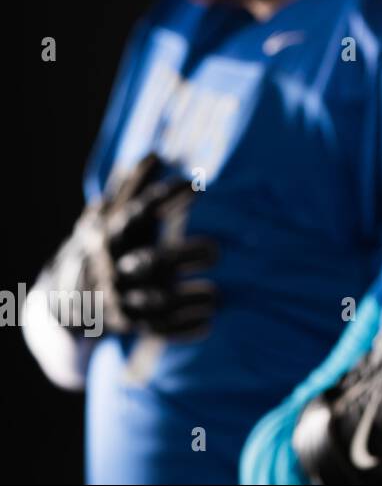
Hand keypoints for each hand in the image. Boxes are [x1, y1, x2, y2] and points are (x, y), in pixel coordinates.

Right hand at [74, 153, 218, 336]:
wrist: (61, 303)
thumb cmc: (102, 249)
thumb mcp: (109, 220)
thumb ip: (130, 190)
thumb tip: (153, 155)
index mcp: (109, 237)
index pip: (137, 213)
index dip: (164, 196)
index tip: (197, 182)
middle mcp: (113, 268)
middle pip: (150, 262)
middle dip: (184, 255)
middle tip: (217, 250)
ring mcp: (118, 299)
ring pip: (155, 301)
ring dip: (187, 298)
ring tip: (216, 295)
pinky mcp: (126, 326)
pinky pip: (156, 330)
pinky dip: (181, 329)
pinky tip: (208, 324)